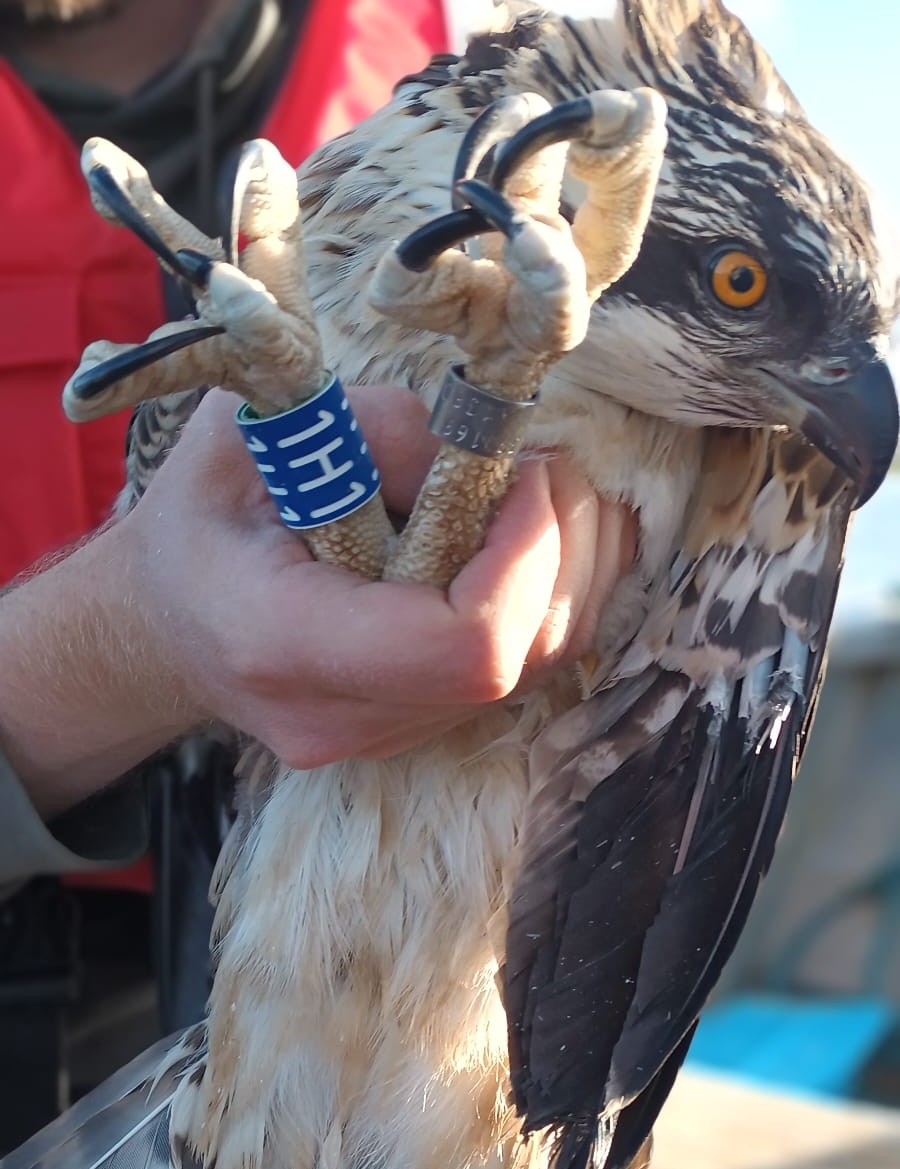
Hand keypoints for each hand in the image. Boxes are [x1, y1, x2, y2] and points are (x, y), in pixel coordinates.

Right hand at [0, 386, 634, 815]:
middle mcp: (340, 717)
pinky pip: (524, 672)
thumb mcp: (249, 431)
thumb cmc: (201, 516)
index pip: (468, 646)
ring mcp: (382, 739)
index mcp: (284, 645)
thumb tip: (483, 454)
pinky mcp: (415, 731)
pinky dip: (550, 595)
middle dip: (558, 547)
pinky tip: (530, 531)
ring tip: (535, 487)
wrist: (162, 622)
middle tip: (541, 462)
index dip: (526, 555)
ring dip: (567, 568)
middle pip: (519, 657)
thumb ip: (370, 429)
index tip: (521, 471)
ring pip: (538, 668)